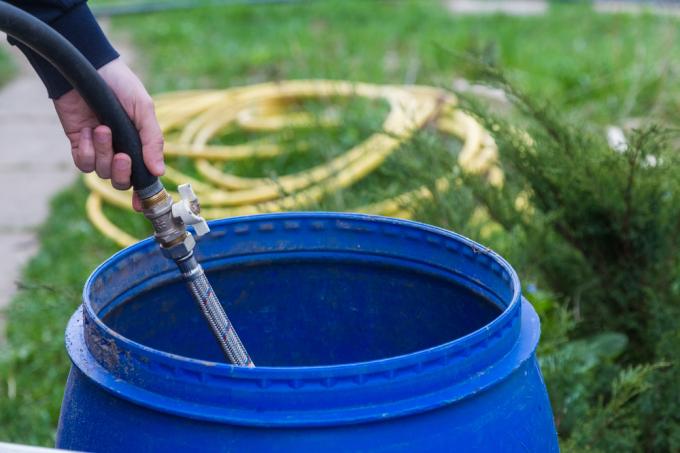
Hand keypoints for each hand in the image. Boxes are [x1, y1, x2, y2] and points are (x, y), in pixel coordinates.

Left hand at [54, 57, 164, 210]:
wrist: (89, 67)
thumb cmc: (121, 85)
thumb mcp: (144, 110)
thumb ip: (152, 141)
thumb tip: (159, 171)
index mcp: (140, 146)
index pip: (143, 178)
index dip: (144, 196)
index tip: (144, 207)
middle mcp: (120, 151)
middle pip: (121, 181)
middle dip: (121, 172)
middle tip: (122, 155)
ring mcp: (99, 148)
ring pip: (101, 171)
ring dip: (103, 153)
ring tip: (102, 128)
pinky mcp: (79, 143)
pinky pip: (83, 162)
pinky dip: (86, 151)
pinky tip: (87, 132)